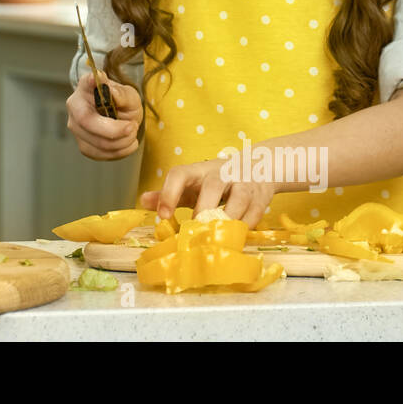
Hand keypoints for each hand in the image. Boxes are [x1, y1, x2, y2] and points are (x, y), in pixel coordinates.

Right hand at [66, 72, 143, 160]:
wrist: (121, 118)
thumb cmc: (122, 103)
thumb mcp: (128, 95)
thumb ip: (122, 94)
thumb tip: (111, 92)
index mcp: (86, 87)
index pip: (85, 83)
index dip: (89, 82)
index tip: (97, 78)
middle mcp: (75, 106)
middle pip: (87, 122)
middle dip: (114, 130)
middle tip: (133, 127)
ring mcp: (76, 127)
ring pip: (96, 142)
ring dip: (121, 143)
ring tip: (131, 133)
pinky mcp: (83, 144)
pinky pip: (99, 154)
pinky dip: (118, 152)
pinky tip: (126, 143)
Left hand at [139, 158, 276, 228]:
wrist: (259, 166)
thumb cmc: (217, 180)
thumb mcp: (192, 183)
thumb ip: (170, 193)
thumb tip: (143, 201)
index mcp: (198, 170)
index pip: (180, 174)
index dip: (169, 193)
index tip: (162, 216)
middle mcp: (221, 173)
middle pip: (213, 187)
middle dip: (204, 210)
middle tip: (195, 232)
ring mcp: (243, 183)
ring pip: (238, 200)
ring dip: (227, 220)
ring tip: (216, 237)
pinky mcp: (260, 195)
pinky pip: (254, 213)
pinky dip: (245, 227)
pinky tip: (236, 236)